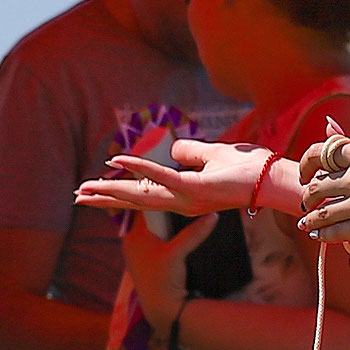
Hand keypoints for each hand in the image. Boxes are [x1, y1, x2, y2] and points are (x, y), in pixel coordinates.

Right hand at [77, 141, 275, 222]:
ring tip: (87, 187)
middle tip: (78, 196)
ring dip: (112, 188)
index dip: (118, 193)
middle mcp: (180, 201)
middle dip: (105, 198)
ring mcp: (185, 198)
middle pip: (135, 200)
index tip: (93, 192)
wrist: (271, 180)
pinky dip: (139, 168)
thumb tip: (174, 148)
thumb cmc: (247, 169)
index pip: (143, 195)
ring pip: (140, 194)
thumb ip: (190, 152)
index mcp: (182, 195)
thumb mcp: (213, 155)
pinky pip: (162, 177)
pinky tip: (119, 163)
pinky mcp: (194, 189)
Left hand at [115, 202, 219, 328]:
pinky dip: (166, 236)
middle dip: (162, 209)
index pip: (140, 208)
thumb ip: (194, 233)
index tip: (167, 186)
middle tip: (178, 196)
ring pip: (152, 230)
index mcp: (132, 237)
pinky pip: (156, 241)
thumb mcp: (178, 253)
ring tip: (182, 210)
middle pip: (147, 218)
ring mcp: (139, 254)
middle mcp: (132, 244)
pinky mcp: (149, 263)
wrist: (162, 311)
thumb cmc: (163, 281)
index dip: (152, 196)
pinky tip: (177, 232)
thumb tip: (213, 214)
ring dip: (165, 223)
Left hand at [294, 134, 349, 251]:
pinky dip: (322, 235)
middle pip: (316, 186)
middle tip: (308, 202)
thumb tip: (328, 128)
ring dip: (310, 219)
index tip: (304, 174)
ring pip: (320, 213)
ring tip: (307, 223)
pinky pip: (334, 233)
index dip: (305, 164)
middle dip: (308, 195)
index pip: (319, 153)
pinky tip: (320, 236)